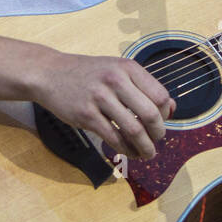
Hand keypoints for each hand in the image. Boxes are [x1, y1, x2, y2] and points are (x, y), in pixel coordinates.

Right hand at [35, 52, 175, 159]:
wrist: (50, 73)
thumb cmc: (88, 74)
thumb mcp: (117, 70)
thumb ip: (143, 86)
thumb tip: (172, 108)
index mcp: (128, 67)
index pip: (160, 95)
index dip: (165, 114)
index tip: (161, 122)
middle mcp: (115, 80)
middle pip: (150, 115)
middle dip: (158, 133)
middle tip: (157, 141)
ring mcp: (99, 98)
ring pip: (133, 130)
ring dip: (145, 147)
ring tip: (147, 153)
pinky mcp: (86, 115)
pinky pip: (114, 138)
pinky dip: (126, 149)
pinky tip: (129, 152)